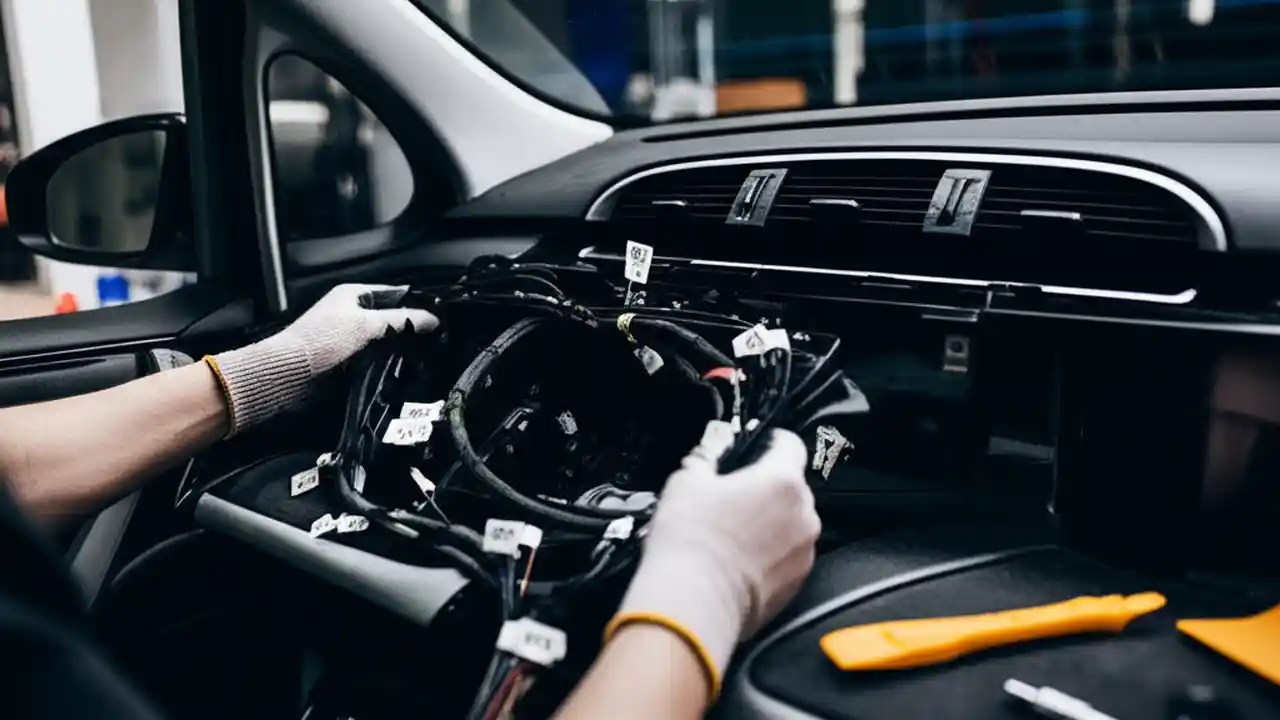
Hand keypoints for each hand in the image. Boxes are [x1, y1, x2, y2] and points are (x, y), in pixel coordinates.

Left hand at [208, 284, 436, 433]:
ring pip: (383, 339)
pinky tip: (403, 368)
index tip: (439, 316)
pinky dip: (386, 361)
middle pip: (390, 316)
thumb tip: (434, 320)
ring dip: (398, 347)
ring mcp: (347, 336)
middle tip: (436, 338)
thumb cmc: (323, 341)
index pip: (394, 292)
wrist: (289, 374)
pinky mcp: (345, 358)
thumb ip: (401, 320)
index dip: (416, 302)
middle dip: (409, 327)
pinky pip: (373, 356)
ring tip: (424, 354)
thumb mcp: (366, 325)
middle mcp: (350, 312)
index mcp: (353, 294)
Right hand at [606, 423, 819, 699]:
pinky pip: (787, 557)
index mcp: (782, 480)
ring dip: (770, 523)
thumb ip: (704, 461)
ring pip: (791, 525)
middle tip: (733, 496)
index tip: (767, 442)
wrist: (695, 601)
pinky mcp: (796, 583)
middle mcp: (803, 515)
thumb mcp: (686, 482)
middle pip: (791, 488)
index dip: (776, 439)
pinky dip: (769, 554)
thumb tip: (705, 459)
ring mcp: (803, 552)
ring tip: (732, 532)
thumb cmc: (691, 541)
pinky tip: (738, 558)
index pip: (791, 445)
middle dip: (766, 488)